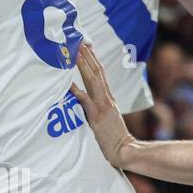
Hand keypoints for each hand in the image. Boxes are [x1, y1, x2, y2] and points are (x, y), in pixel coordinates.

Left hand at [70, 42, 135, 167]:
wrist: (125, 150)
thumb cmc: (113, 137)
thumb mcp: (108, 117)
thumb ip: (100, 106)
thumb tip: (89, 99)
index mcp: (109, 98)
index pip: (101, 74)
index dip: (93, 60)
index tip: (86, 47)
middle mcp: (107, 98)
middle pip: (97, 73)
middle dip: (87, 56)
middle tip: (78, 42)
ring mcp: (103, 106)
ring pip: (92, 81)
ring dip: (83, 66)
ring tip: (74, 52)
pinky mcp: (97, 116)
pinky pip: (85, 101)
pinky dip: (76, 90)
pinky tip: (67, 83)